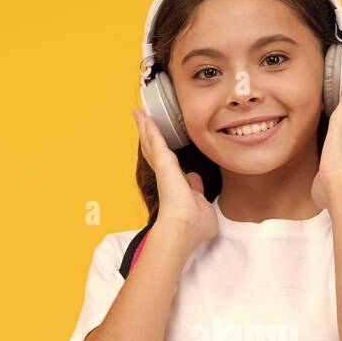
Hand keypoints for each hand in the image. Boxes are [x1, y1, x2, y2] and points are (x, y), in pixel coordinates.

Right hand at [133, 108, 217, 250]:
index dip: (163, 158)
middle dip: (149, 137)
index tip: (161, 149)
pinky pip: (156, 139)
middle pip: (154, 152)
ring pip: (152, 143)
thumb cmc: (194, 225)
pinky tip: (144, 115)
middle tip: (142, 123)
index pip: (167, 169)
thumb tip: (194, 180)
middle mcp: (166, 176)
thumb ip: (198, 192)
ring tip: (139, 115)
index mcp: (175, 187)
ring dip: (146, 129)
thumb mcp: (202, 206)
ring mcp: (163, 168)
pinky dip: (150, 127)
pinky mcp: (163, 160)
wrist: (185, 226)